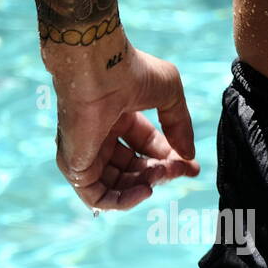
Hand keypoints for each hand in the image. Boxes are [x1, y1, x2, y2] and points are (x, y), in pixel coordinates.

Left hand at [47, 41, 199, 210]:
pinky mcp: (75, 164)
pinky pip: (96, 197)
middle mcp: (99, 134)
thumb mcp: (171, 96)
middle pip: (134, 169)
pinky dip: (122, 202)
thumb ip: (181, 128)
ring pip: (116, 186)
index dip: (170, 160)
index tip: (192, 168)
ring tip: (160, 175)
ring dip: (145, 186)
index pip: (146, 149)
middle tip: (178, 169)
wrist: (99, 65)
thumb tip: (188, 158)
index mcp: (118, 117)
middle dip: (161, 173)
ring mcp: (85, 151)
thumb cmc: (132, 71)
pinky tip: (145, 190)